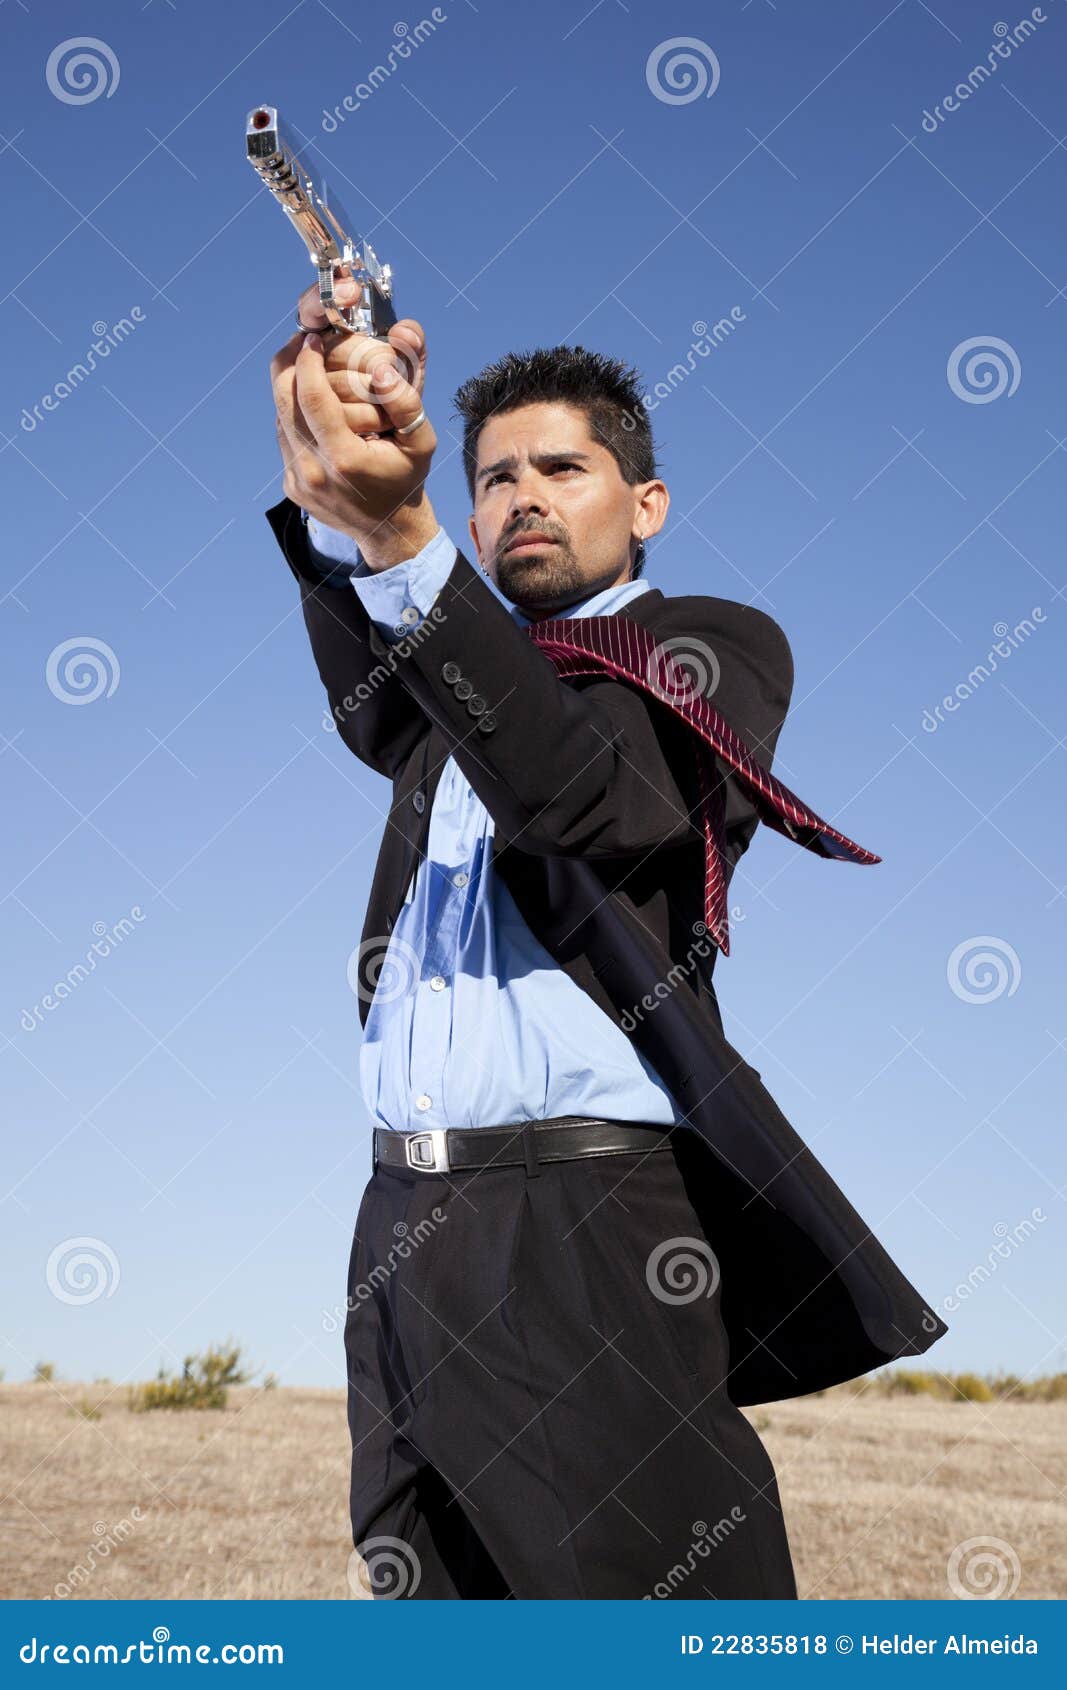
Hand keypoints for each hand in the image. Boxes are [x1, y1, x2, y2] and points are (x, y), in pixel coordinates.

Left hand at [271, 267, 436, 555]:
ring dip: (289, 386)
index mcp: (344, 460)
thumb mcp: (421, 442)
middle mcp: (313, 472)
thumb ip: (406, 401)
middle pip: (284, 401)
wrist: (389, 529)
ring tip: (307, 366)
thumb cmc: (407, 478)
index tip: (313, 336)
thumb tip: (383, 369)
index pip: (312, 396)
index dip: (308, 359)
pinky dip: (293, 413)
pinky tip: (310, 402)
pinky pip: (284, 436)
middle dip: (289, 363)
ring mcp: (298, 481)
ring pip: (279, 416)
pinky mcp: (290, 485)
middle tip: (302, 341)